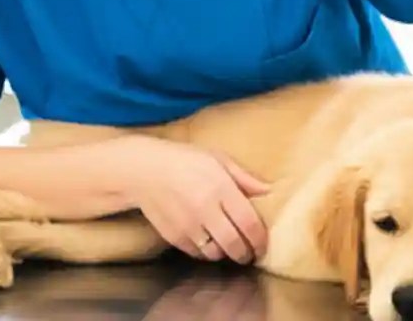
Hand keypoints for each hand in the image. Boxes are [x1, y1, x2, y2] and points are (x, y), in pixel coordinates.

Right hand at [117, 137, 270, 263]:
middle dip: (245, 253)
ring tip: (228, 245)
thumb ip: (244, 177)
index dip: (260, 240)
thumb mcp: (218, 159)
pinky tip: (208, 240)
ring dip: (225, 253)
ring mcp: (188, 225)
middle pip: (234, 244)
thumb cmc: (184, 160)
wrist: (144, 170)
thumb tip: (268, 191)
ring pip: (216, 253)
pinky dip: (205, 251)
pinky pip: (197, 252)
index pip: (249, 223)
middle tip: (249, 253)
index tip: (263, 245)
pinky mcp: (174, 235)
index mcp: (220, 188)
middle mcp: (205, 209)